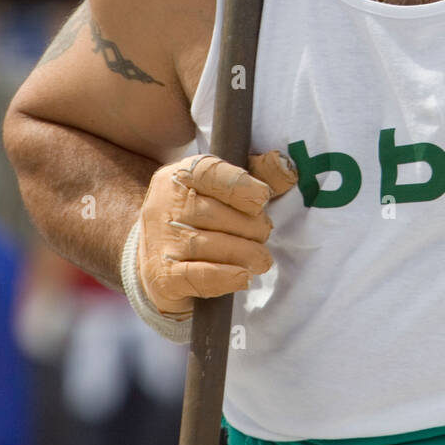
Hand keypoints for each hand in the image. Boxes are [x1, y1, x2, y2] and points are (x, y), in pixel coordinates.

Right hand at [136, 150, 297, 317]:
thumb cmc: (203, 216)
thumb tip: (286, 167)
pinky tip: (243, 277)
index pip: (209, 172)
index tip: (263, 198)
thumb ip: (258, 173)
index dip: (240, 186)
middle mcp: (164, 204)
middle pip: (212, 213)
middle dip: (250, 226)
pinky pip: (196, 276)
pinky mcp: (162, 275)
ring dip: (243, 253)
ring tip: (261, 259)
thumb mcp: (224, 188)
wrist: (158, 255)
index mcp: (182, 175)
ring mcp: (161, 240)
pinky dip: (224, 277)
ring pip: (205, 245)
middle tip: (264, 234)